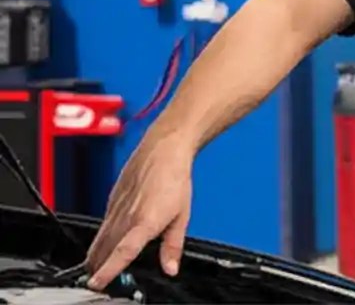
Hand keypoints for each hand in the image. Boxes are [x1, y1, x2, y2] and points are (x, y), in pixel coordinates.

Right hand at [84, 131, 194, 289]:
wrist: (163, 149)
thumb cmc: (175, 178)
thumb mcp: (182, 216)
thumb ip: (173, 245)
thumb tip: (170, 268)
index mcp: (145, 221)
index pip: (122, 252)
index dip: (109, 270)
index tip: (98, 283)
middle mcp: (126, 215)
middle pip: (104, 249)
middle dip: (99, 268)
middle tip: (99, 281)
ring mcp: (115, 207)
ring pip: (99, 239)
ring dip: (96, 255)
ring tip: (95, 270)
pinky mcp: (111, 200)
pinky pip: (101, 225)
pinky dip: (99, 239)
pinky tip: (103, 245)